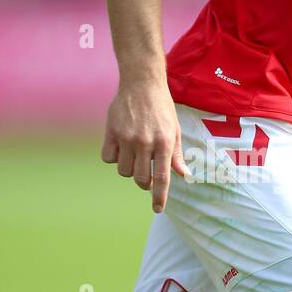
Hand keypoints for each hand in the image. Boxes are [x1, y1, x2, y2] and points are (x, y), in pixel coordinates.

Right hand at [101, 81, 187, 212]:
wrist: (142, 83)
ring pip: (124, 171)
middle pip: (140, 179)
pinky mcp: (111, 132)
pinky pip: (108, 158)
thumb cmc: (161, 108)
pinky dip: (114, 158)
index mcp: (164, 142)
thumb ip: (176, 154)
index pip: (162, 177)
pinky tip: (120, 148)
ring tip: (134, 155)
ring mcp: (126, 137)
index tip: (157, 209)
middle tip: (146, 175)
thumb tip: (184, 175)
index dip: (159, 196)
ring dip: (129, 169)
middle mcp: (145, 142)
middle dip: (144, 183)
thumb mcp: (174, 129)